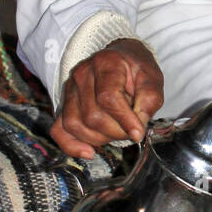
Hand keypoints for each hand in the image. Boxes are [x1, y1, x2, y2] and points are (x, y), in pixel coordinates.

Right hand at [50, 39, 164, 158]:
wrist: (122, 58)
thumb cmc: (137, 70)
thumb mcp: (152, 80)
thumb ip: (148, 102)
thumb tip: (136, 130)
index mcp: (106, 63)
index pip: (108, 98)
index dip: (124, 120)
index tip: (138, 133)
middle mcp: (82, 74)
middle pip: (92, 116)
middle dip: (115, 131)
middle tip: (131, 129)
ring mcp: (69, 89)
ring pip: (75, 125)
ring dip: (99, 138)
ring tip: (116, 131)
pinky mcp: (63, 104)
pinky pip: (59, 130)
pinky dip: (71, 146)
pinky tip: (89, 152)